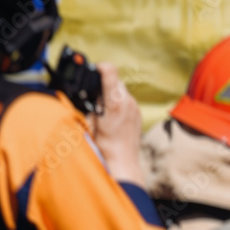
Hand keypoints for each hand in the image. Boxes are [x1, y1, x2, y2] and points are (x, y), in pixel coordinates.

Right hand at [92, 62, 144, 185]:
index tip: (95, 70)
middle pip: (115, 80)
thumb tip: (93, 93)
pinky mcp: (138, 113)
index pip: (110, 71)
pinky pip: (127, 100)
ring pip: (121, 89)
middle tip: (96, 99)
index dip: (100, 67)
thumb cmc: (105, 147)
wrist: (122, 162)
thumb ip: (92, 104)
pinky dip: (118, 102)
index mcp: (114, 103)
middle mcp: (128, 102)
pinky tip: (112, 116)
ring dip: (112, 94)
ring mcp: (135, 107)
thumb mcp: (90, 123)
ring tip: (104, 110)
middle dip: (104, 85)